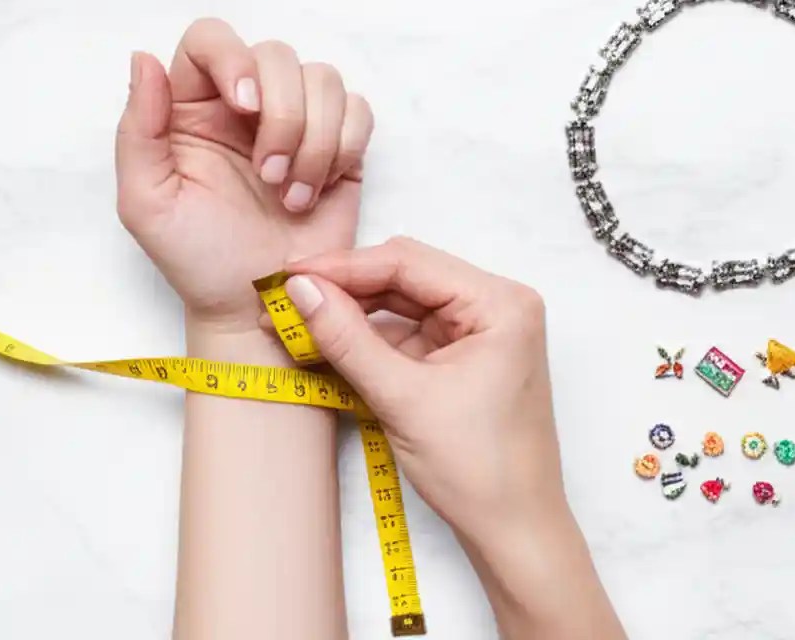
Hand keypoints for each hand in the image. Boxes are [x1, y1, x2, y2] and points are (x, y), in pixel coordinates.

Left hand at [114, 18, 372, 326]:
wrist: (260, 308)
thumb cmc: (199, 263)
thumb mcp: (146, 203)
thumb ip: (137, 130)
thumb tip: (144, 58)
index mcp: (191, 108)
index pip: (212, 39)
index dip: (235, 58)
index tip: (244, 107)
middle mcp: (245, 105)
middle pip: (278, 53)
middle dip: (283, 116)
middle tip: (269, 176)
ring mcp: (297, 123)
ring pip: (323, 78)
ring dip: (314, 139)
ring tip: (293, 195)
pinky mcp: (340, 147)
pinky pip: (358, 110)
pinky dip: (345, 146)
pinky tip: (322, 187)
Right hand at [282, 237, 625, 638]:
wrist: (514, 531)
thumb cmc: (480, 470)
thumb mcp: (403, 398)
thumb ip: (348, 339)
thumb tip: (299, 289)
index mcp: (500, 304)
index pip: (408, 263)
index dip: (342, 266)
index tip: (287, 274)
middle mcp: (495, 307)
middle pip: (404, 278)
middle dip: (342, 289)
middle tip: (280, 298)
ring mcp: (478, 333)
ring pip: (400, 307)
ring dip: (349, 317)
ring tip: (290, 323)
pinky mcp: (461, 359)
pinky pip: (406, 336)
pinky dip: (366, 343)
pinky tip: (322, 346)